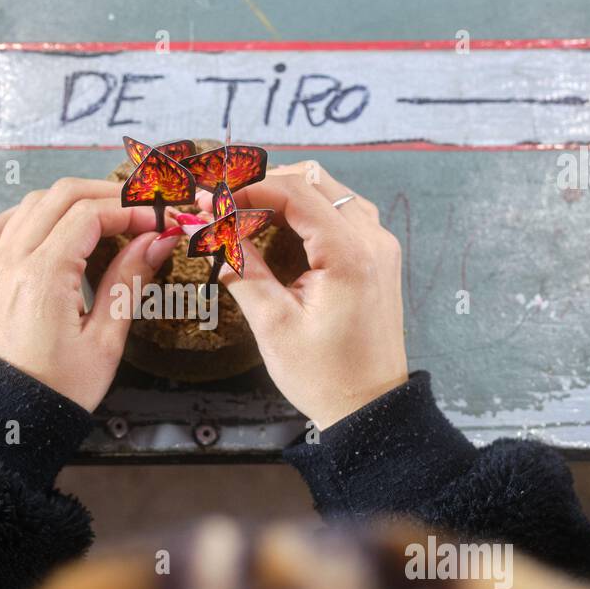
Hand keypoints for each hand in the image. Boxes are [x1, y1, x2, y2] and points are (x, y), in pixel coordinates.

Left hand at [0, 178, 180, 411]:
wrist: (5, 419)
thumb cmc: (57, 390)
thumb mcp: (105, 342)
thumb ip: (128, 282)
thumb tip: (156, 240)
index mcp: (43, 276)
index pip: (89, 215)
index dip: (130, 210)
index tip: (159, 220)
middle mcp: (12, 260)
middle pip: (60, 195)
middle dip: (106, 194)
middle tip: (141, 208)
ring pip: (32, 202)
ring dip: (72, 200)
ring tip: (107, 215)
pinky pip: (5, 223)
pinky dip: (34, 213)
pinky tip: (56, 226)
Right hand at [201, 162, 408, 429]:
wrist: (370, 407)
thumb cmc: (323, 375)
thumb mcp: (272, 323)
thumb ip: (241, 268)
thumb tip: (209, 230)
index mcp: (349, 254)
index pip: (295, 192)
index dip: (247, 188)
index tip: (211, 200)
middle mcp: (372, 240)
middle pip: (315, 180)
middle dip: (264, 184)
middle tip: (222, 204)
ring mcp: (380, 246)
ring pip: (330, 193)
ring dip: (286, 195)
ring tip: (244, 214)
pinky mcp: (377, 258)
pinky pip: (341, 214)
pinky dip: (307, 211)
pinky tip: (277, 228)